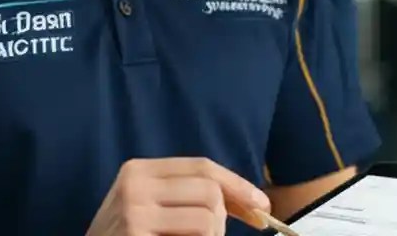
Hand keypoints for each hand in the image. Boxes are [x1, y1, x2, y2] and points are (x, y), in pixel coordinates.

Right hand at [85, 157, 272, 235]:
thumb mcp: (148, 208)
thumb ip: (185, 196)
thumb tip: (249, 200)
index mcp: (138, 170)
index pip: (202, 167)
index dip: (237, 185)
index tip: (261, 205)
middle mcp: (134, 184)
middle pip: (208, 191)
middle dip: (223, 218)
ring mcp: (134, 212)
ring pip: (207, 218)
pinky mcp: (137, 235)